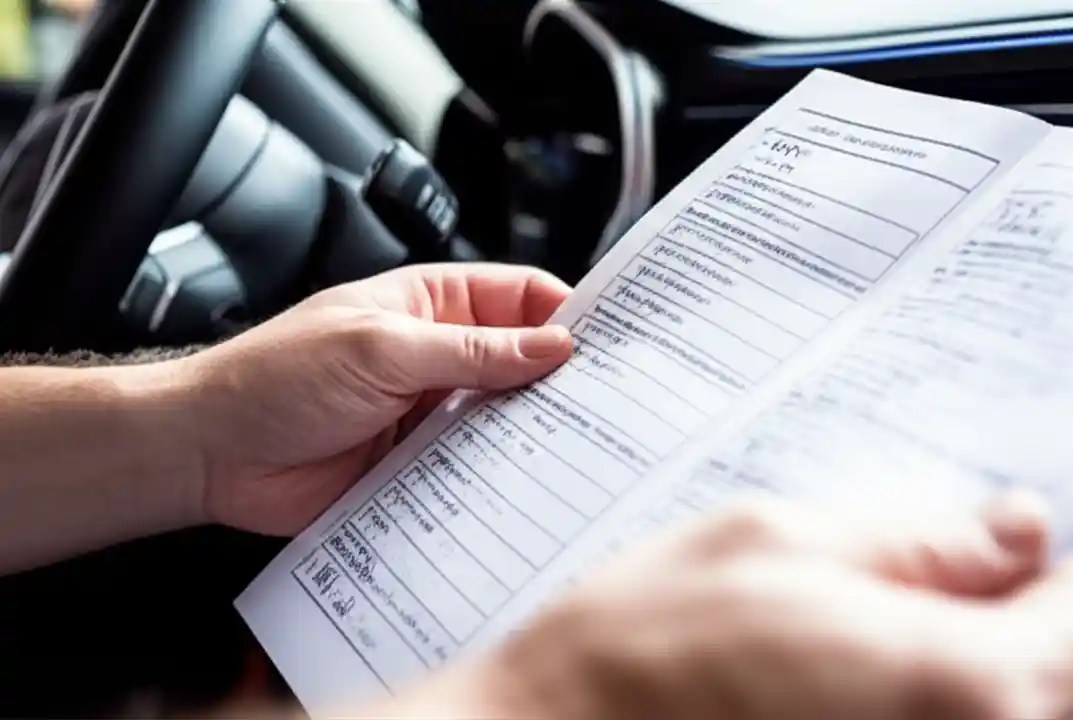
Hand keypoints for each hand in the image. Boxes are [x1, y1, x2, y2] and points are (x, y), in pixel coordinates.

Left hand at [182, 263, 573, 534]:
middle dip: (559, 377)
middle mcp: (438, 354)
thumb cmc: (277, 377)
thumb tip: (552, 345)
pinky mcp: (420, 462)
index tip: (609, 338)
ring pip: (504, 416)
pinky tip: (525, 482)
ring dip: (531, 428)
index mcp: (431, 303)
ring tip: (576, 444)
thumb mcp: (384, 348)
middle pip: (521, 359)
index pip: (518, 296)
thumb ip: (473, 351)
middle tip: (607, 400)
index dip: (565, 311)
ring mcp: (431, 409)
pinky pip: (475, 464)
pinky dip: (499, 472)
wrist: (212, 453)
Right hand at [391, 494, 1072, 719]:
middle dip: (1016, 639)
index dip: (1057, 580)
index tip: (999, 563)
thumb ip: (920, 539)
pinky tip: (838, 711)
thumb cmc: (641, 654)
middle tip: (911, 610)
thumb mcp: (777, 542)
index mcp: (961, 685)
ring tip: (863, 669)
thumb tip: (1021, 528)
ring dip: (974, 695)